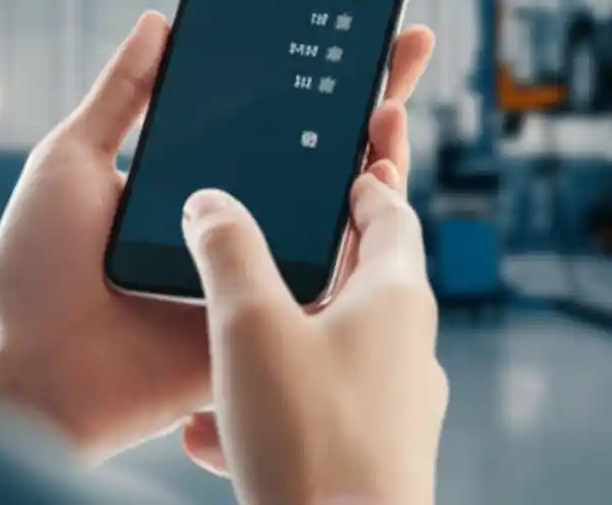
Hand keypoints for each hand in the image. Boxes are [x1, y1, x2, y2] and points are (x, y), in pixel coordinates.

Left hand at [0, 11, 433, 460]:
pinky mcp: (279, 312)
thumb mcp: (72, 161)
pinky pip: (339, 271)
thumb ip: (121, 95)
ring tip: (394, 102)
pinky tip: (382, 174)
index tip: (348, 26)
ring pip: (347, 207)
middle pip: (327, 153)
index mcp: (202, 182)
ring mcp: (267, 266)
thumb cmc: (37, 272)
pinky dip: (370, 225)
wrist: (36, 370)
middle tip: (406, 45)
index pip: (274, 118)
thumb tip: (159, 21)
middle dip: (374, 96)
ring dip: (382, 151)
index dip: (315, 75)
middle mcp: (245, 220)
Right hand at [179, 165, 446, 504]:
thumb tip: (211, 202)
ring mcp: (393, 403)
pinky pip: (311, 411)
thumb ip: (229, 254)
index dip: (369, 178)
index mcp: (398, 297)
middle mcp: (406, 346)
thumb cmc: (310, 437)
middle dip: (309, 256)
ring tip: (213, 342)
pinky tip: (204, 432)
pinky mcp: (369, 453)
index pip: (393, 214)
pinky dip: (263, 406)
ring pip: (324, 349)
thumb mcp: (253, 328)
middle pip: (361, 276)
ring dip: (269, 341)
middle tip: (273, 231)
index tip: (354, 157)